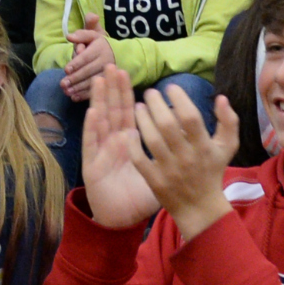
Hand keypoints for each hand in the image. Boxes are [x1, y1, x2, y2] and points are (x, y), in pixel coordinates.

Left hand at [61, 14, 111, 103]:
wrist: (117, 54)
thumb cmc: (98, 44)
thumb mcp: (92, 35)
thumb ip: (81, 35)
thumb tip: (69, 36)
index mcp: (101, 48)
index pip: (86, 57)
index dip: (76, 63)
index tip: (66, 70)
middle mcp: (106, 61)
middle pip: (88, 71)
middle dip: (75, 78)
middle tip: (63, 84)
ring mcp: (108, 74)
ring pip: (93, 82)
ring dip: (79, 88)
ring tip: (67, 92)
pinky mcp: (108, 83)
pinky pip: (97, 90)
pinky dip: (85, 95)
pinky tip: (75, 98)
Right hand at [80, 65, 161, 229]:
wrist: (119, 219)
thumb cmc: (139, 197)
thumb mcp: (161, 173)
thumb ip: (174, 155)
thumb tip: (192, 142)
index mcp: (129, 142)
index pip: (128, 112)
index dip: (127, 93)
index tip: (129, 74)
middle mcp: (113, 143)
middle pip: (112, 110)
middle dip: (113, 88)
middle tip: (112, 64)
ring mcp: (101, 152)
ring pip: (99, 121)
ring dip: (99, 100)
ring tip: (101, 79)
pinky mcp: (92, 166)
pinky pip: (92, 145)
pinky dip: (91, 128)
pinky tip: (93, 113)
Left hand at [129, 84, 240, 241]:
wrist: (200, 208)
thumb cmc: (212, 171)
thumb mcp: (227, 147)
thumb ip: (228, 121)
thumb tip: (220, 97)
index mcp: (205, 147)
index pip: (191, 118)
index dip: (180, 100)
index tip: (170, 87)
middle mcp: (187, 158)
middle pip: (168, 126)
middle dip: (156, 105)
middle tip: (150, 92)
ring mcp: (169, 170)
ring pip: (152, 140)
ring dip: (142, 120)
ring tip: (138, 106)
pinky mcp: (154, 181)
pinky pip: (140, 160)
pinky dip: (133, 145)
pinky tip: (130, 131)